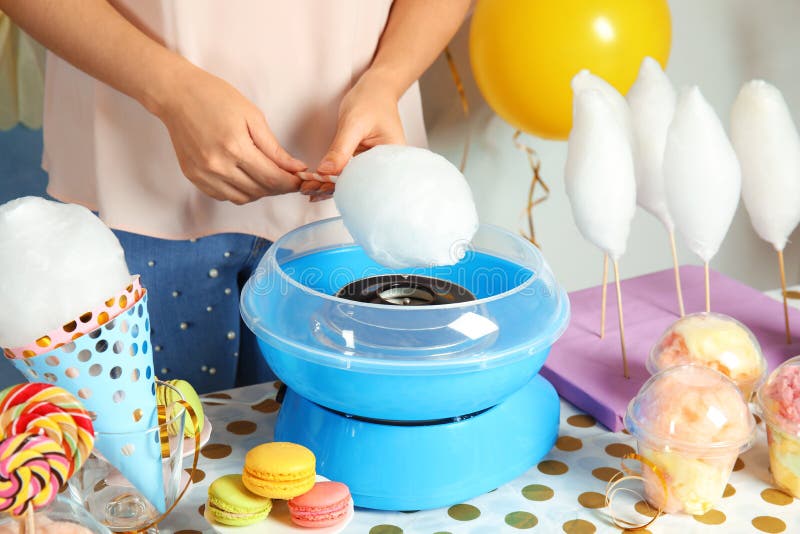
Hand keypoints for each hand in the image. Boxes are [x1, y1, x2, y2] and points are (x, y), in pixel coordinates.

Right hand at [153, 64, 305, 204]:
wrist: (177, 94)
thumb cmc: (215, 98)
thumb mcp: (252, 116)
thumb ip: (274, 148)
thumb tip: (296, 168)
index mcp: (235, 147)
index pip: (272, 178)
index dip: (290, 183)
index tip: (300, 180)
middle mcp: (217, 166)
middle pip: (259, 191)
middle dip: (279, 187)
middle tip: (288, 177)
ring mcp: (203, 174)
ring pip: (243, 198)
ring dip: (260, 192)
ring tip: (267, 176)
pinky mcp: (193, 177)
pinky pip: (224, 196)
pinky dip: (240, 191)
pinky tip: (245, 177)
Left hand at [303, 72, 405, 200]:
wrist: (376, 89)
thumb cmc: (372, 101)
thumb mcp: (354, 124)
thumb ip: (340, 149)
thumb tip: (325, 171)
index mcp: (392, 160)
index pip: (365, 181)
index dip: (341, 186)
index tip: (318, 185)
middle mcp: (384, 167)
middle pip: (357, 185)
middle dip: (331, 189)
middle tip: (306, 188)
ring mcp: (372, 166)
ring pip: (349, 181)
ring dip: (328, 185)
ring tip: (306, 188)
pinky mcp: (362, 163)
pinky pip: (347, 174)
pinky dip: (331, 177)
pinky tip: (314, 183)